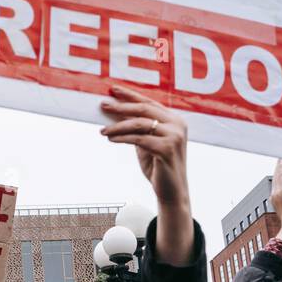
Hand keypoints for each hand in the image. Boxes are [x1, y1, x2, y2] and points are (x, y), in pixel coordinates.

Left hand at [100, 85, 192, 264]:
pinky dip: (122, 138)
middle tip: (103, 105)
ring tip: (103, 130)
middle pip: (144, 109)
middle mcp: (178, 124)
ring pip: (139, 124)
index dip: (130, 95)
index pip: (149, 102)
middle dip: (121, 106)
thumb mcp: (145, 141)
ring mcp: (174, 136)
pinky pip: (138, 139)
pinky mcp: (167, 149)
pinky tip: (111, 139)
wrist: (171, 192)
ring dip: (117, 126)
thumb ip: (136, 126)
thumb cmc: (157, 166)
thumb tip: (114, 110)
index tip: (113, 89)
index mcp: (175, 119)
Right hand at [270, 160, 281, 249]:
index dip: (277, 178)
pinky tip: (281, 159)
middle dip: (277, 169)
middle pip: (275, 179)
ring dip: (279, 166)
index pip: (276, 185)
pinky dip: (281, 166)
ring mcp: (278, 191)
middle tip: (278, 161)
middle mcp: (274, 194)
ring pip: (278, 175)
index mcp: (275, 200)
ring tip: (280, 159)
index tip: (279, 172)